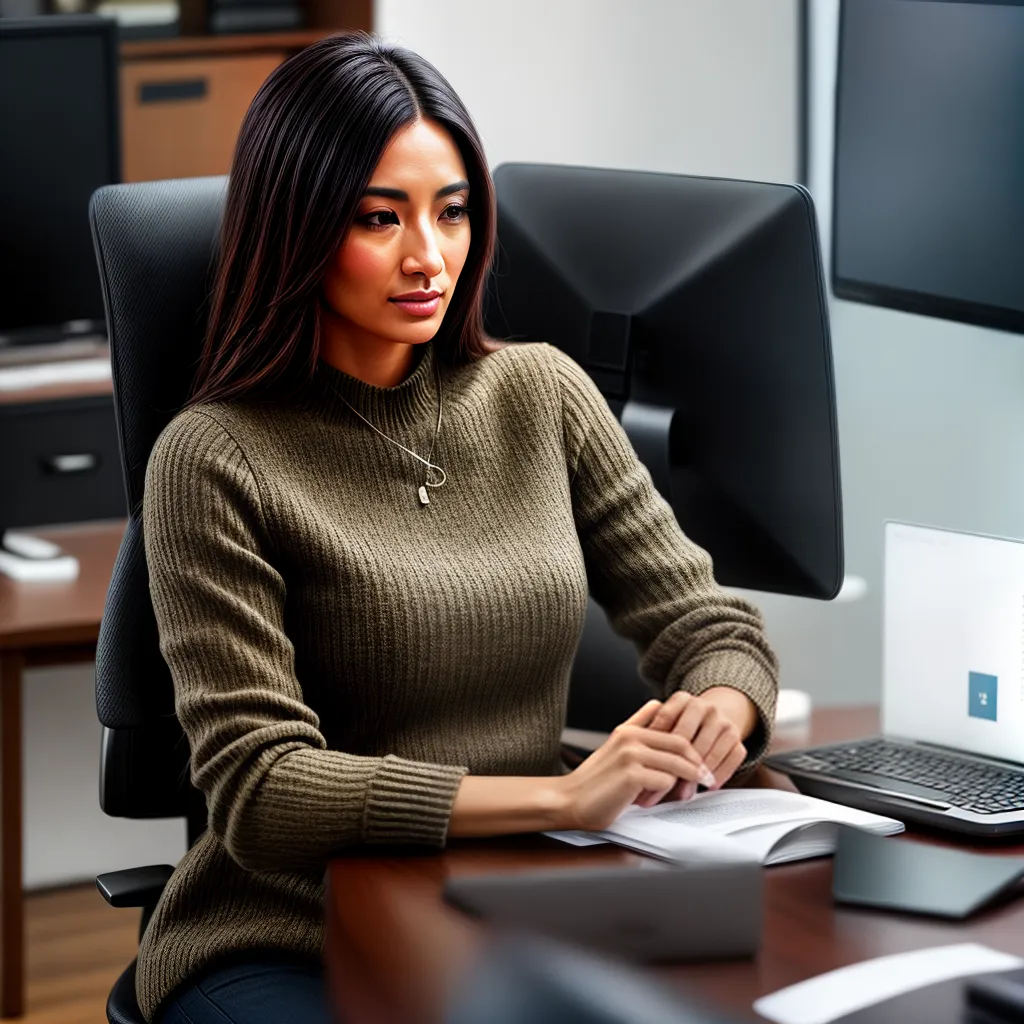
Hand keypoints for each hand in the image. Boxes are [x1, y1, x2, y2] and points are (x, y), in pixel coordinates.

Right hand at [555, 699, 714, 831]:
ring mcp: (631, 754)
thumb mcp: (616, 745)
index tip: (702, 765)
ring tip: (687, 794)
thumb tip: (658, 705)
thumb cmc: (596, 780)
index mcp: (629, 729)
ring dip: (685, 781)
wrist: (570, 800)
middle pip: (682, 745)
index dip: (693, 748)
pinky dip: (667, 793)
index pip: (675, 731)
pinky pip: (666, 781)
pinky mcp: (631, 775)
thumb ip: (637, 725)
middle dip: (698, 764)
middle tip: (707, 780)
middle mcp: (630, 737)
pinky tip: (659, 800)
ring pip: (677, 764)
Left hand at [638, 689, 751, 804]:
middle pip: (687, 740)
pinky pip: (731, 759)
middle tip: (662, 788)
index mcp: (682, 699)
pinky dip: (719, 775)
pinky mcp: (738, 736)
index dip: (654, 746)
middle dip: (674, 768)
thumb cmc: (681, 728)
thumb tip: (637, 773)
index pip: (665, 720)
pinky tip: (706, 786)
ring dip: (696, 777)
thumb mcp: (665, 726)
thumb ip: (653, 742)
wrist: (712, 719)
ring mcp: (723, 720)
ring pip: (709, 753)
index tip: (645, 768)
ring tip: (681, 793)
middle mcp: (704, 706)